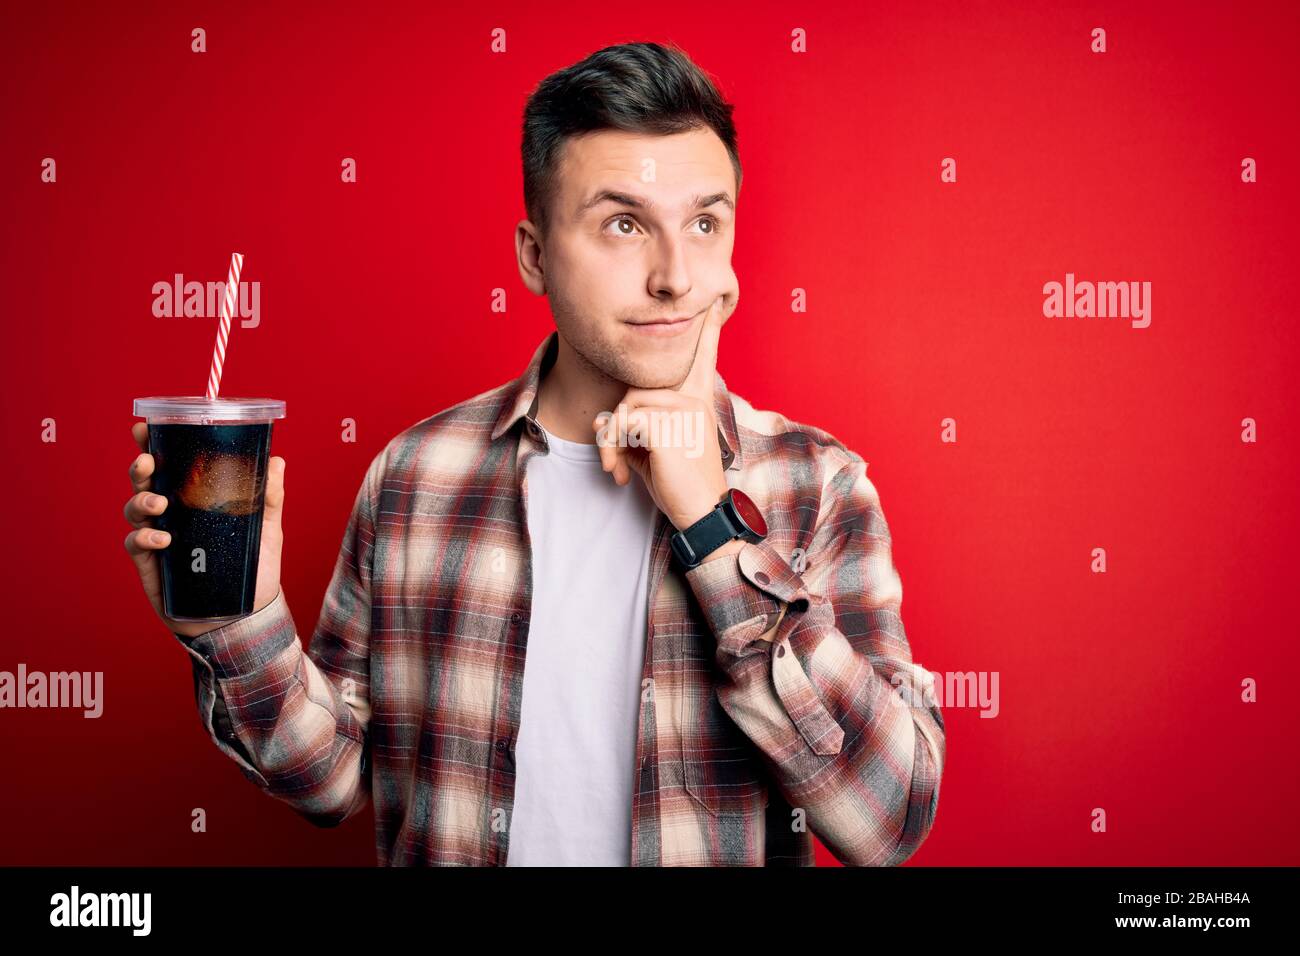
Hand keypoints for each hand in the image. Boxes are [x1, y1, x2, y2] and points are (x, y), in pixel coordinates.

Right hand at [122, 422, 285, 638]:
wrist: (247, 617)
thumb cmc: (254, 572)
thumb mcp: (268, 531)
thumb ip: (270, 498)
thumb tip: (277, 461)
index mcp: (195, 501)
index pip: (170, 467)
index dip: (153, 445)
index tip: (146, 427)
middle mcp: (173, 515)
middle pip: (145, 482)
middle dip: (140, 467)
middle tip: (147, 462)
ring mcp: (159, 539)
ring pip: (134, 509)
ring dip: (141, 500)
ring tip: (160, 502)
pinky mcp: (152, 566)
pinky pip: (135, 543)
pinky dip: (144, 536)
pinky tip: (164, 538)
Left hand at [593, 290, 734, 530]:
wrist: (701, 515)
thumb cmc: (680, 485)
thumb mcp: (655, 451)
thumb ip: (636, 428)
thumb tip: (602, 422)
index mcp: (697, 401)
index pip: (703, 358)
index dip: (707, 331)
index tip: (712, 303)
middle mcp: (693, 399)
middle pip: (635, 389)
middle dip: (613, 425)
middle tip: (612, 461)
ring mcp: (683, 409)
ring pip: (625, 406)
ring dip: (609, 441)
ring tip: (615, 469)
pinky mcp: (668, 424)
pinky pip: (623, 422)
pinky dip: (612, 448)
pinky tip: (622, 473)